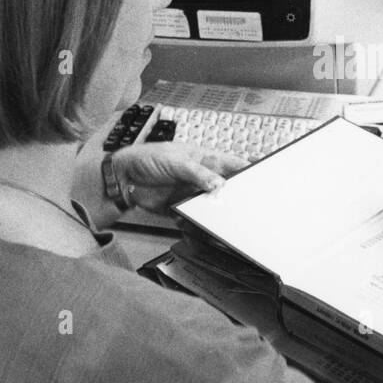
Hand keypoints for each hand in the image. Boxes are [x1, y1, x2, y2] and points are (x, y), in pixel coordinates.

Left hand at [111, 142, 248, 213]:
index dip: (246, 170)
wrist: (123, 179)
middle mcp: (201, 178)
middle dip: (233, 196)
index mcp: (204, 159)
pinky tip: (192, 223)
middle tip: (241, 205)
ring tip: (219, 219)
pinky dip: (196, 223)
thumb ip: (197, 172)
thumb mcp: (174, 161)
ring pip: (212, 206)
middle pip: (225, 188)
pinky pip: (195, 219)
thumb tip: (218, 183)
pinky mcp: (182, 209)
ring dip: (214, 213)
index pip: (231, 164)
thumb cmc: (147, 159)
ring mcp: (192, 194)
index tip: (259, 179)